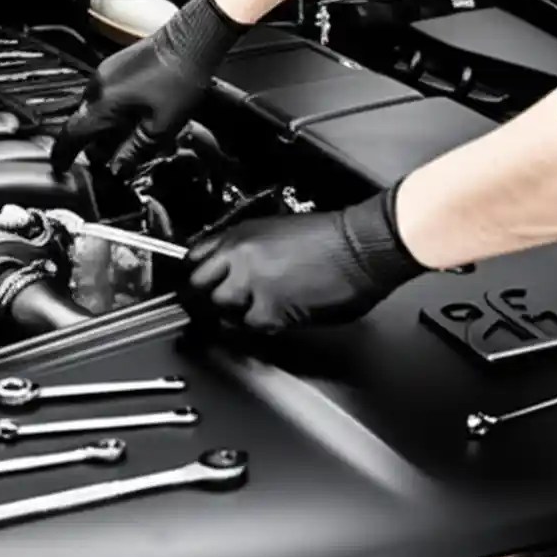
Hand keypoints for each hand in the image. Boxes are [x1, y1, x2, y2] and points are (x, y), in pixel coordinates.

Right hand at [50, 0, 246, 176]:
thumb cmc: (180, 80)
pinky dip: (112, 109)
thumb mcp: (160, 127)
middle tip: (109, 156)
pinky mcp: (115, 64)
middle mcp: (97, 85)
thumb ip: (134, 151)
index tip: (60, 166)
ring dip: (104, 125)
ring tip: (127, 136)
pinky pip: (104, 93)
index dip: (63, 154)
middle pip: (83, 121)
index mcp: (103, 103)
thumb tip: (117, 168)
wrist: (192, 40)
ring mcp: (105, 72)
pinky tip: (133, 114)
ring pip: (94, 107)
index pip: (72, 134)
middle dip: (93, 142)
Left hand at [184, 188, 425, 331]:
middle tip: (214, 308)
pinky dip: (260, 326)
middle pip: (197, 287)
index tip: (197, 287)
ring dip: (233, 314)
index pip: (193, 259)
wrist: (362, 246)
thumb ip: (247, 249)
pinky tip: (276, 317)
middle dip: (204, 299)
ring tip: (254, 311)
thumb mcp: (277, 229)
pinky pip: (250, 326)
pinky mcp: (270, 310)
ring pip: (220, 309)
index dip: (194, 276)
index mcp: (240, 234)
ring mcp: (252, 284)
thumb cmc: (332, 237)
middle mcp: (239, 257)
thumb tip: (229, 269)